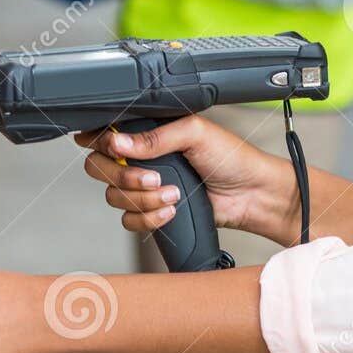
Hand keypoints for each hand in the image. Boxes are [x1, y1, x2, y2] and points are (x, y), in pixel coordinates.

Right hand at [75, 116, 299, 244]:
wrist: (252, 195)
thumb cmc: (232, 158)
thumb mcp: (195, 133)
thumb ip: (155, 136)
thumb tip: (119, 142)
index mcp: (149, 131)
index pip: (105, 135)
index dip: (100, 143)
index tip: (114, 150)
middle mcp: (142, 157)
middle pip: (99, 168)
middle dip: (124, 176)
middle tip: (153, 177)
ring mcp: (145, 186)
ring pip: (114, 196)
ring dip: (143, 199)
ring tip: (173, 193)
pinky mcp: (152, 211)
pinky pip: (129, 220)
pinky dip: (148, 218)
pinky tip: (171, 210)